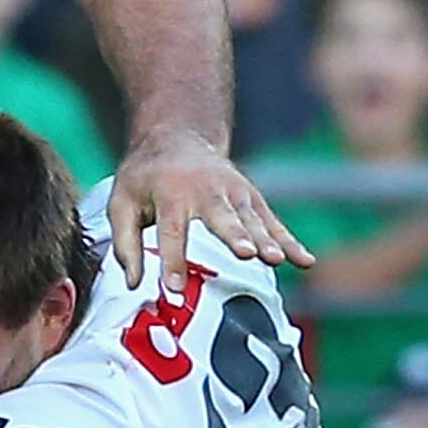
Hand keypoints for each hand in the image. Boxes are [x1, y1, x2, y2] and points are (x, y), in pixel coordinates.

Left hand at [108, 131, 312, 285]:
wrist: (178, 137)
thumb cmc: (145, 178)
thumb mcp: (121, 202)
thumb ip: (125, 243)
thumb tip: (132, 283)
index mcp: (170, 191)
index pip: (173, 229)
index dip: (173, 260)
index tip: (175, 290)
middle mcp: (207, 190)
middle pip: (222, 216)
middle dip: (234, 236)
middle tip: (245, 254)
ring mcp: (234, 192)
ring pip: (252, 219)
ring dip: (265, 239)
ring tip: (275, 259)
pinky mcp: (252, 199)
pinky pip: (273, 222)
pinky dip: (289, 241)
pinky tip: (306, 261)